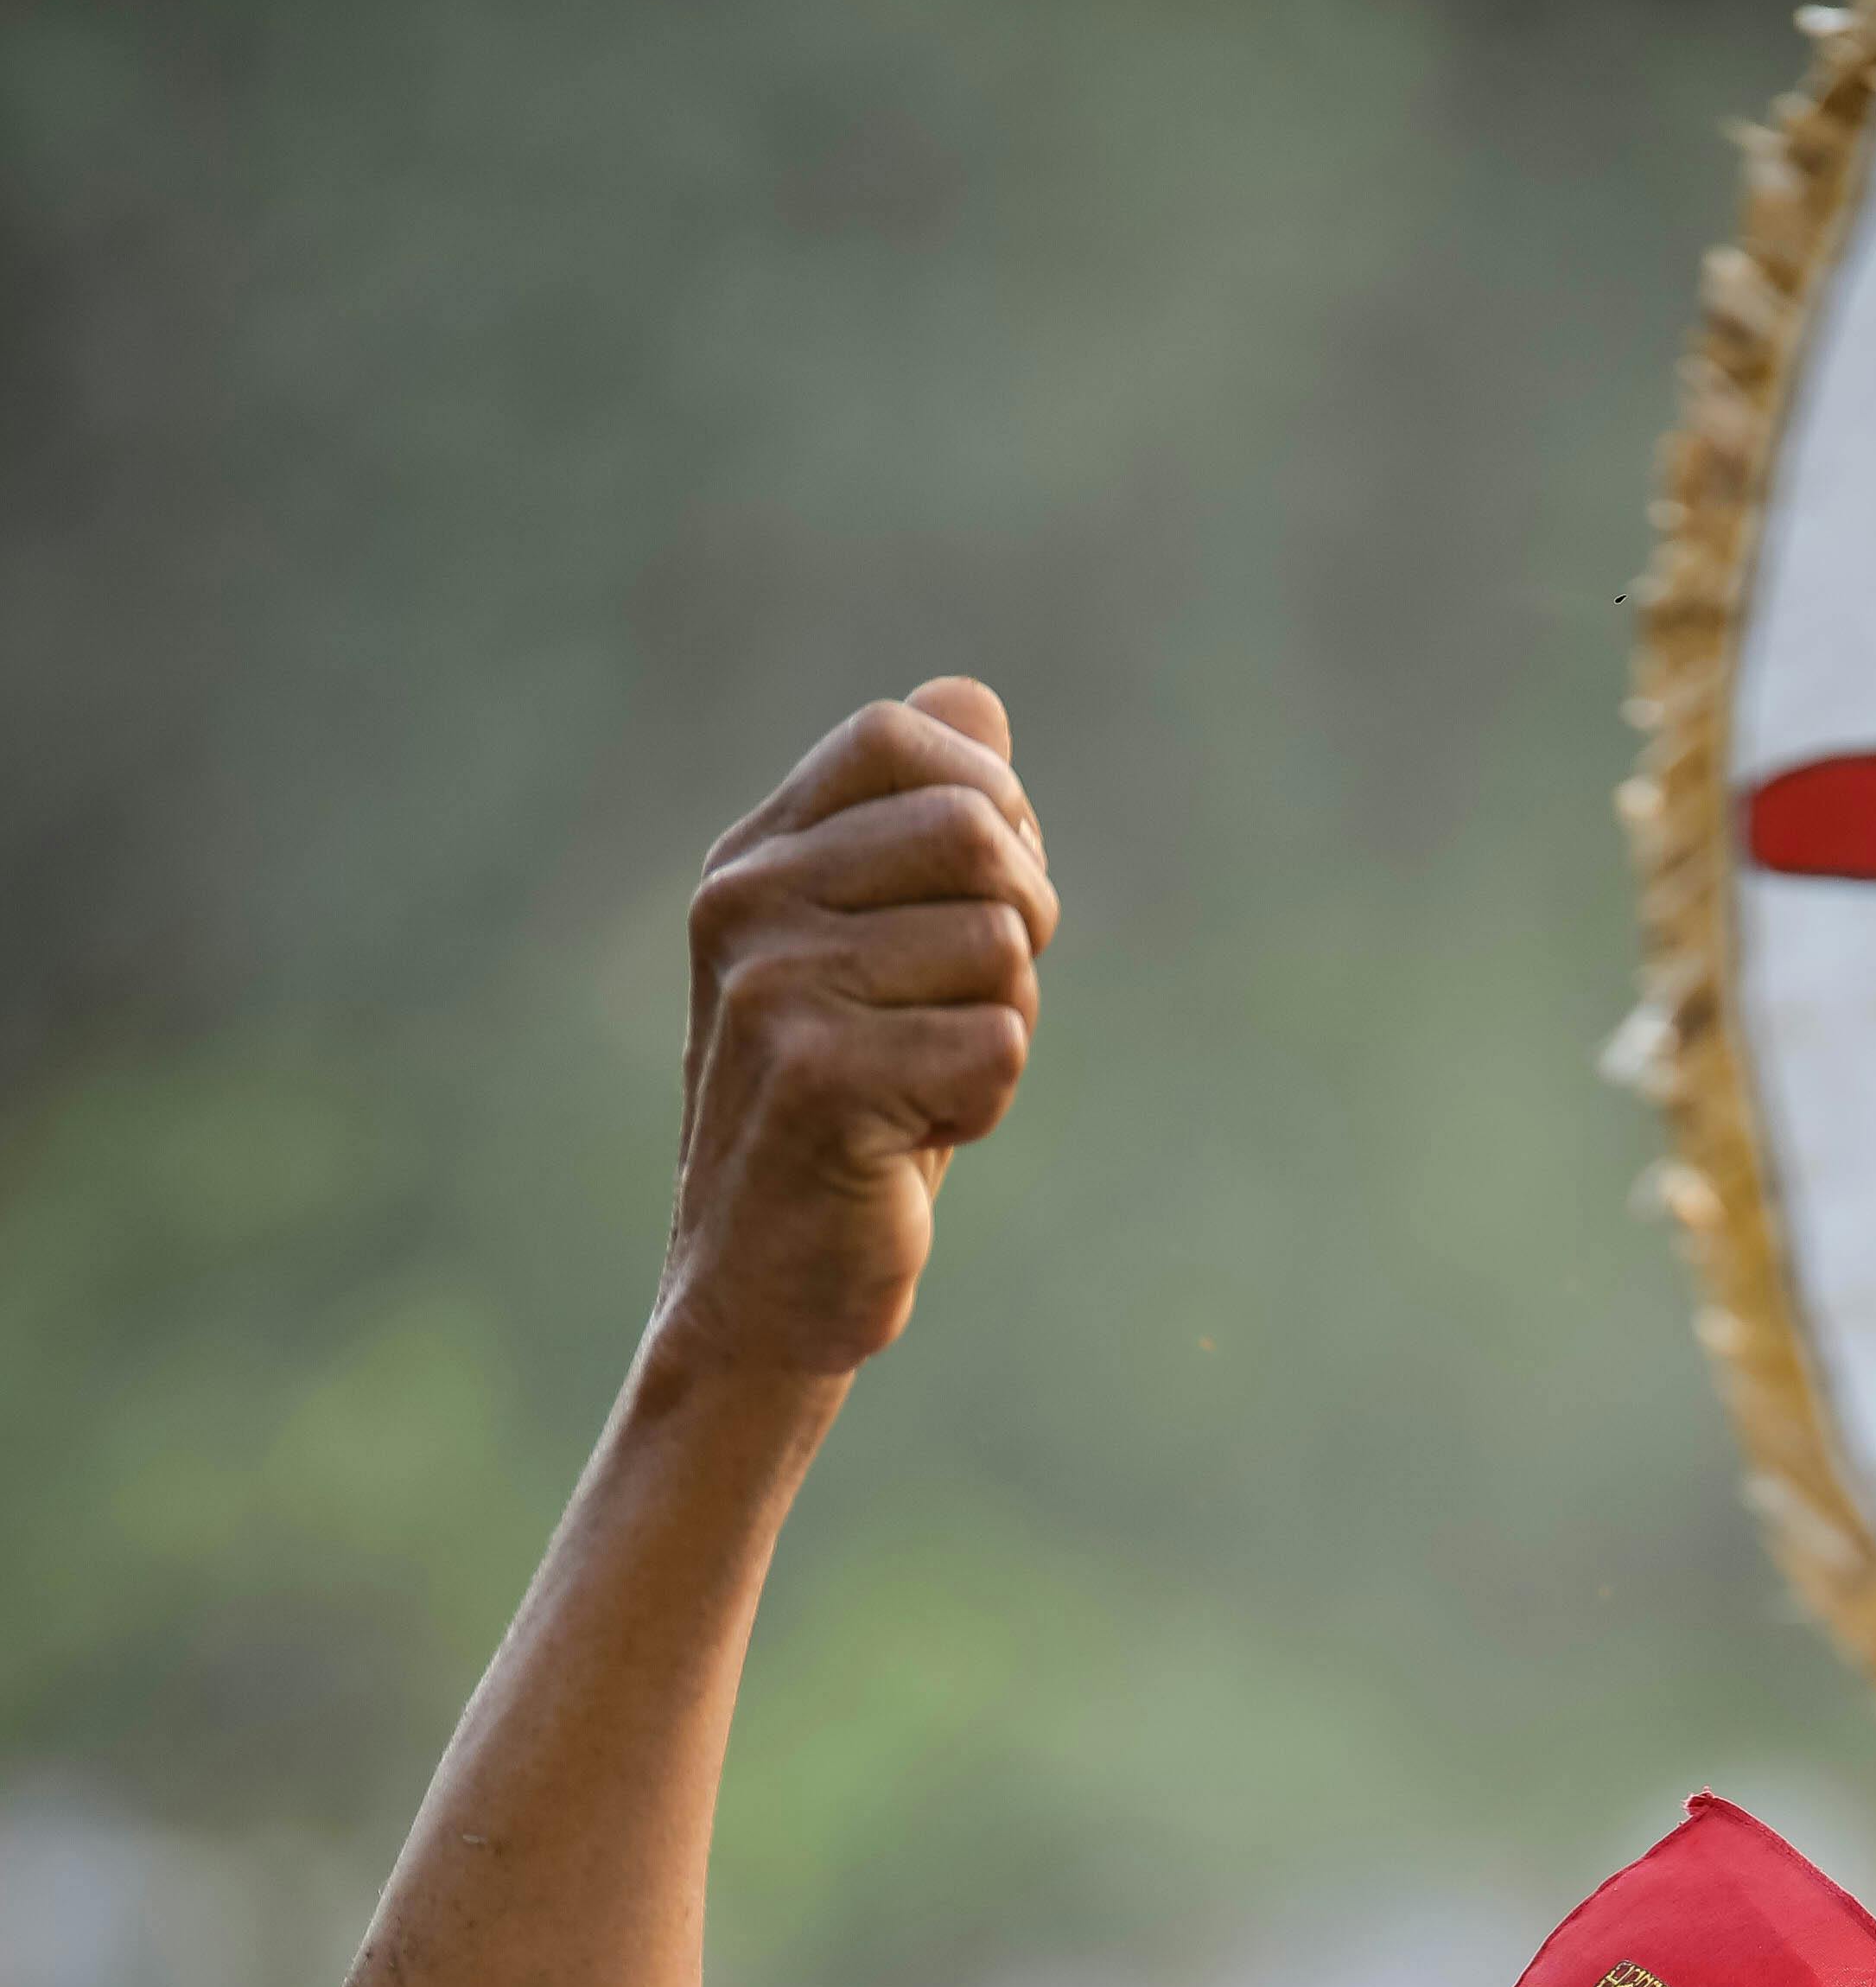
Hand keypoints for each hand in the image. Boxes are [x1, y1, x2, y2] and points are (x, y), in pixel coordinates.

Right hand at [653, 672, 1056, 1378]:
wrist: (766, 1287)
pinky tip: (914, 1142)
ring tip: (926, 1084)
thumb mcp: (878, 955)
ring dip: (1002, 1028)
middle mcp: (745, 903)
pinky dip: (986, 1104)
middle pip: (972, 831)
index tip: (989, 895)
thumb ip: (917, 829)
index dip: (988, 799)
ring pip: (997, 945)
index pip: (899, 734)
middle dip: (1020, 924)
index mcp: (753, 858)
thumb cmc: (846, 1116)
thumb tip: (975, 699)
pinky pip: (995, 1044)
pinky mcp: (813, 1077)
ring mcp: (770, 987)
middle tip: (974, 1008)